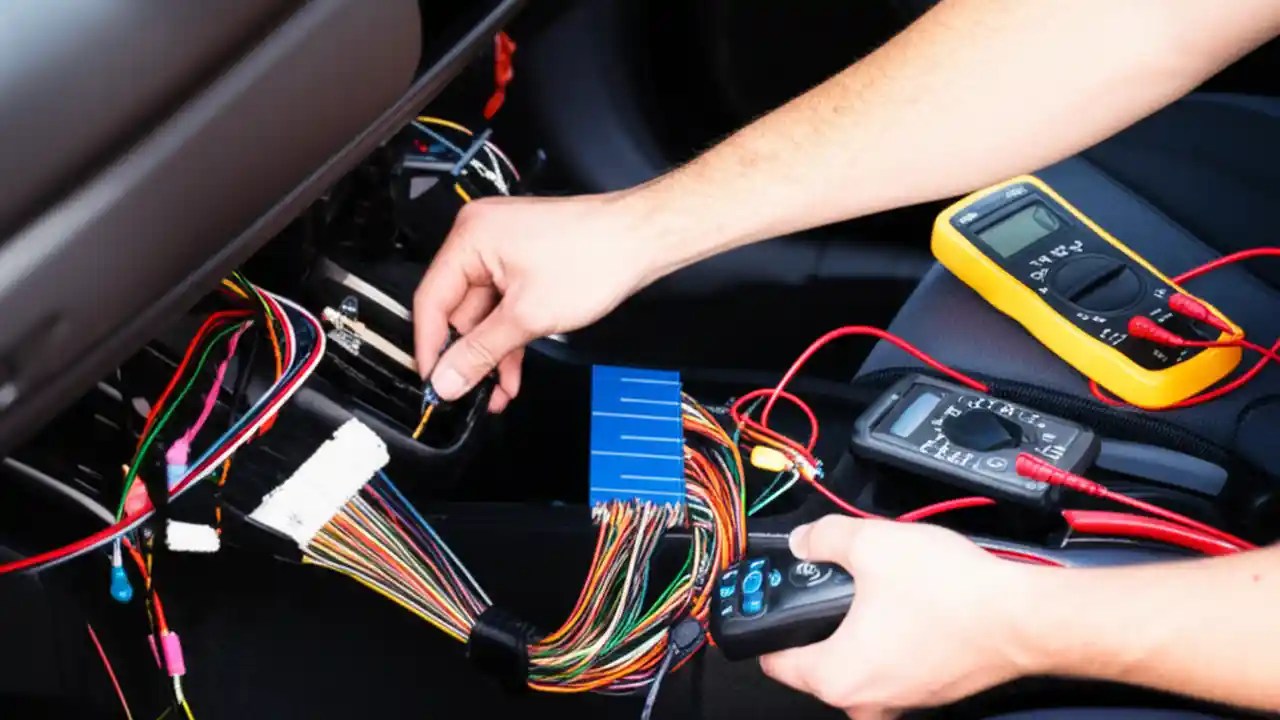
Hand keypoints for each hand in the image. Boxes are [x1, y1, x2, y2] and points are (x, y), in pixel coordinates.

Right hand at [413, 193, 660, 410]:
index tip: (433, 382)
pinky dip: (507, 338)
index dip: (430, 347)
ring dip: (491, 354)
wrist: (642, 240)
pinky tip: (511, 372)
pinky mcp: (525, 266)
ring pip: (484, 315)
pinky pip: (504, 307)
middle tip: (466, 394)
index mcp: (470, 238)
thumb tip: (447, 379)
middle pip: (457, 310)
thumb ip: (481, 351)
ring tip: (495, 392)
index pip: (431, 300)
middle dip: (468, 356)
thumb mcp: (528, 316)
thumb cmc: (595, 256)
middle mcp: (481, 240)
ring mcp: (504, 253)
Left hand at [759, 517, 1043, 718]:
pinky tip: (906, 603)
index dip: (769, 622)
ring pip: (856, 664)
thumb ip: (824, 538)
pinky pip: (891, 664)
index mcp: (837, 676)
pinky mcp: (929, 691)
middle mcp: (864, 701)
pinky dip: (890, 637)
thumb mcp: (870, 543)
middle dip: (817, 619)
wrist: (1022, 617)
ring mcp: (901, 700)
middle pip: (815, 661)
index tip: (774, 599)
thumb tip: (805, 540)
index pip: (774, 660)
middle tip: (829, 581)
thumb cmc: (953, 594)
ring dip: (856, 628)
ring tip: (873, 587)